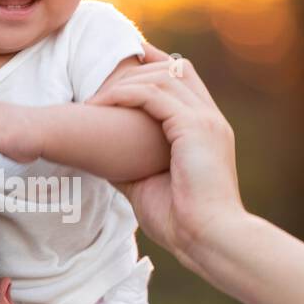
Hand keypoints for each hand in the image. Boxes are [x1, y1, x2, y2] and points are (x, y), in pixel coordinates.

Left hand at [86, 41, 245, 273]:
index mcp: (207, 129)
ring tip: (93, 99)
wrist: (207, 239)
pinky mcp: (194, 127)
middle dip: (137, 64)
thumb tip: (101, 158)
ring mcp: (205, 120)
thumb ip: (131, 163)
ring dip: (124, 82)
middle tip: (98, 79)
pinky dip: (124, 95)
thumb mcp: (149, 184)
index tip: (116, 70)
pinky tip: (100, 105)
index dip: (153, 66)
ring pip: (162, 77)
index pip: (184, 78)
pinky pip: (153, 96)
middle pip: (175, 67)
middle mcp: (210, 118)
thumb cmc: (181, 221)